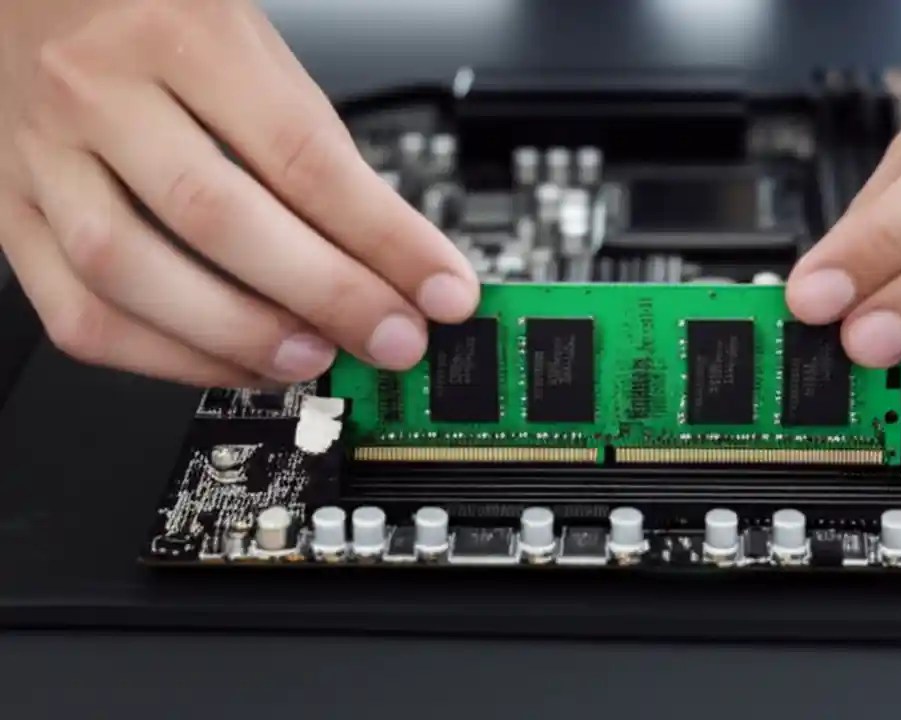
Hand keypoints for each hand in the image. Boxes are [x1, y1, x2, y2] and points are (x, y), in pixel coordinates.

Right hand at [0, 0, 477, 387]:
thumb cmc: (161, 20)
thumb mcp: (257, 54)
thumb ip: (315, 150)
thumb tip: (396, 256)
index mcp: (184, 36)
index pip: (304, 157)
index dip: (386, 239)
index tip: (441, 290)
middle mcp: (101, 92)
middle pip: (219, 218)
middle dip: (325, 296)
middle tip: (390, 338)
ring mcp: (44, 156)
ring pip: (133, 272)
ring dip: (239, 337)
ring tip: (314, 358)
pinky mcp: (10, 214)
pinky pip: (78, 313)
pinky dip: (164, 358)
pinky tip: (231, 363)